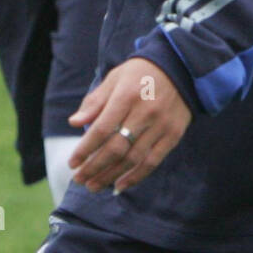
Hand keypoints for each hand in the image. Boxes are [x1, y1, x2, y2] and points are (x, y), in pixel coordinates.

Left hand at [67, 58, 191, 193]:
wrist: (180, 67)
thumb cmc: (140, 73)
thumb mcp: (115, 78)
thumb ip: (95, 101)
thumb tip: (74, 122)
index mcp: (127, 95)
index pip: (102, 129)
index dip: (85, 149)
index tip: (72, 163)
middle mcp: (145, 112)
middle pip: (116, 148)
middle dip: (94, 167)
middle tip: (79, 179)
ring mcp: (161, 125)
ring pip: (133, 159)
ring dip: (111, 176)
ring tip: (94, 185)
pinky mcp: (173, 134)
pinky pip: (153, 161)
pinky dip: (136, 176)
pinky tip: (120, 185)